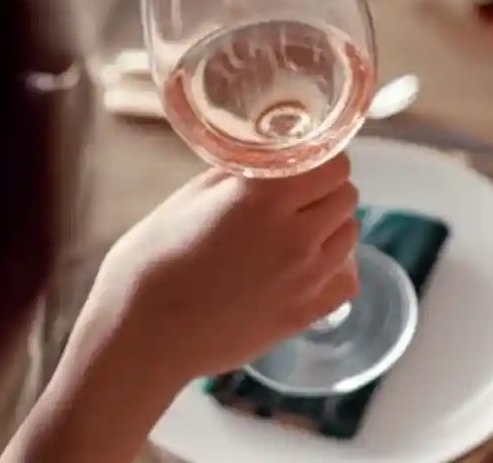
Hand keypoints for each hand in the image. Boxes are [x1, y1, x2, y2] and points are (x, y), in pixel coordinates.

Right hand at [2, 156, 358, 462]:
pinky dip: (337, 266)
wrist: (142, 336)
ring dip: (330, 225)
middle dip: (324, 190)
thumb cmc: (152, 262)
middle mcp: (296, 235)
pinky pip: (347, 278)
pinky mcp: (305, 313)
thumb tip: (269, 158)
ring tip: (296, 231)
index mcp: (265, 198)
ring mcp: (306, 278)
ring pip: (350, 232)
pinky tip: (309, 265)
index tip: (302, 163)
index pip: (332, 164)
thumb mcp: (190, 197)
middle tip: (294, 197)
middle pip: (345, 195)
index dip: (319, 159)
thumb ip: (240, 174)